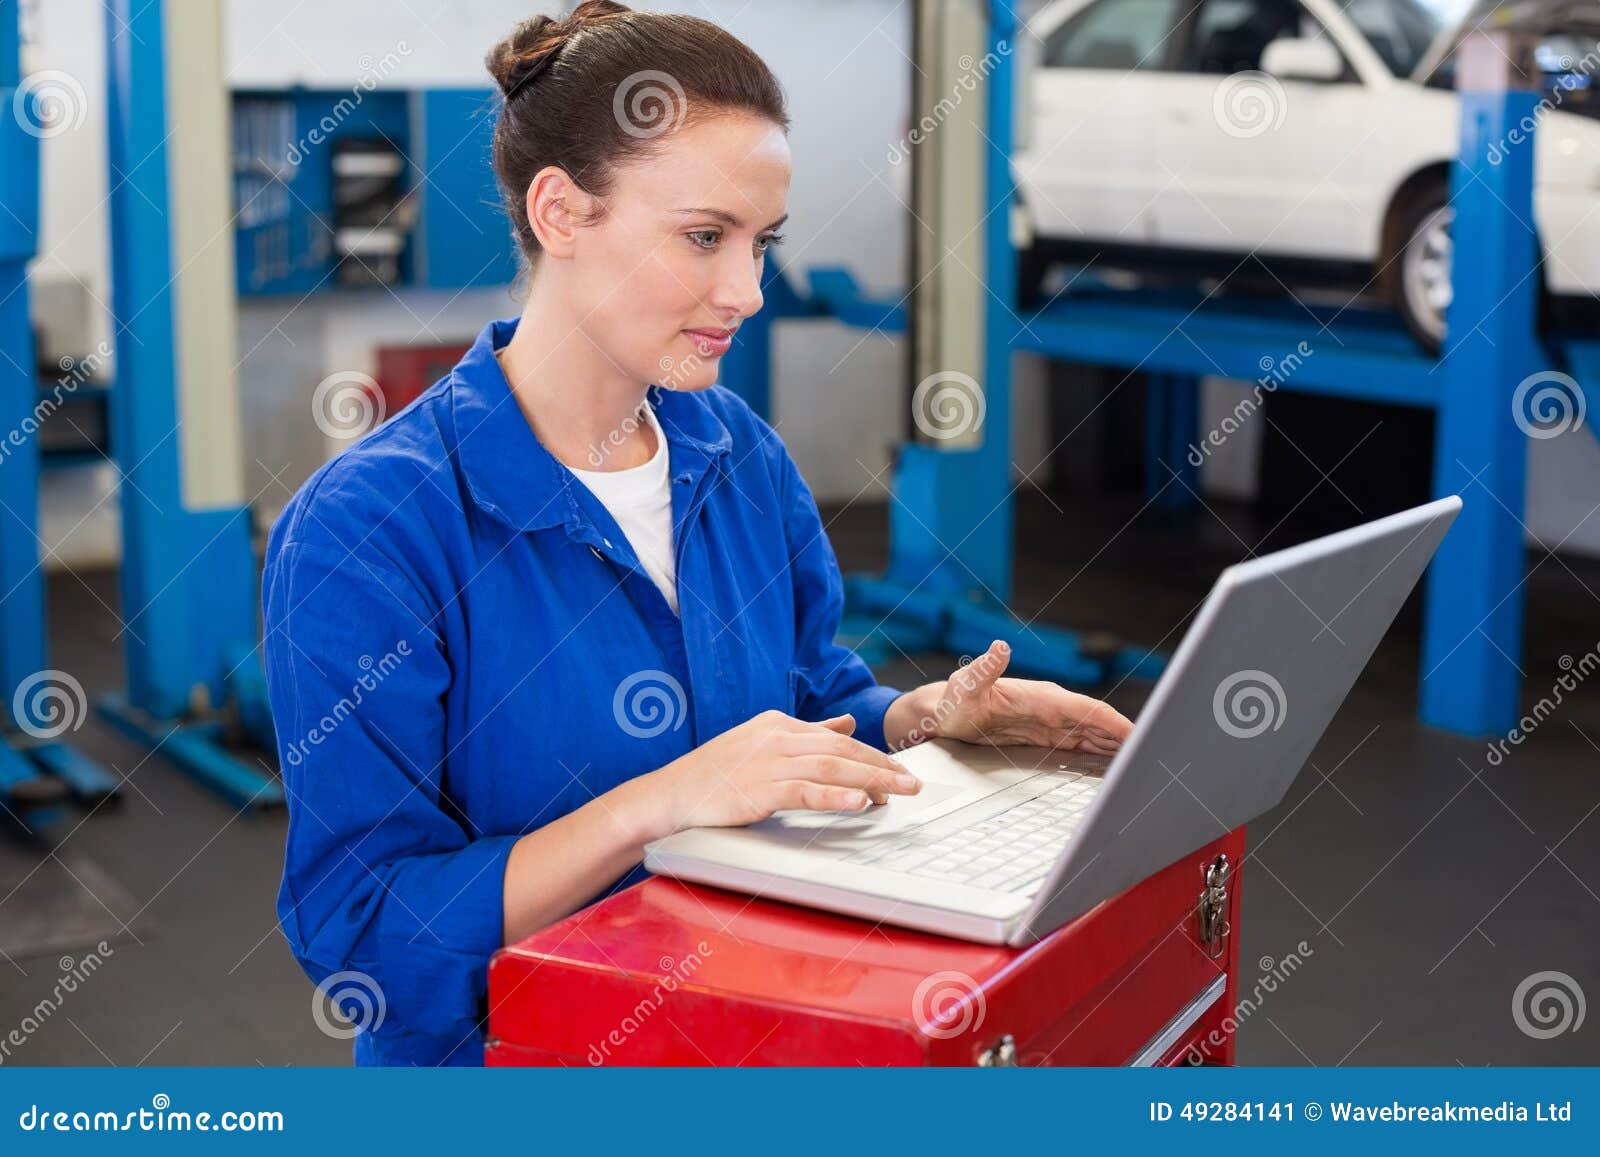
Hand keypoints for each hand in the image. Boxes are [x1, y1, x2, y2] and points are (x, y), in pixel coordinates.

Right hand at [652, 710, 922, 833]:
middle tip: (913, 783)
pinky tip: (859, 803)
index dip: (873, 755)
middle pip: (841, 751)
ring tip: (900, 792)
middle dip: (882, 766)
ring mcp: (767, 762)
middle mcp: (777, 737)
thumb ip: (808, 734)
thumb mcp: (763, 742)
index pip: (838, 739)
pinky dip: (834, 797)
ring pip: (831, 768)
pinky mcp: (758, 789)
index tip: (900, 770)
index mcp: (780, 724)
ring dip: (871, 780)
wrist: (671, 794)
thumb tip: (846, 724)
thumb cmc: (716, 773)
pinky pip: (804, 792)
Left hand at [889, 640, 1132, 754]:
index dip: (1114, 723)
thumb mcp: (967, 685)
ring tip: (1141, 766)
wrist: (945, 714)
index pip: (1088, 710)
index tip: (1137, 736)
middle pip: (1099, 725)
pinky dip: (1101, 755)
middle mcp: (1053, 709)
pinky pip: (1081, 746)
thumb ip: (985, 669)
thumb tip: (999, 647)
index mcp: (1043, 697)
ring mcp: (1051, 723)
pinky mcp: (1046, 737)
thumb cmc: (955, 699)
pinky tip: (1114, 766)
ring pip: (1094, 736)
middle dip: (1126, 739)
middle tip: (1152, 758)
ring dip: (1117, 749)